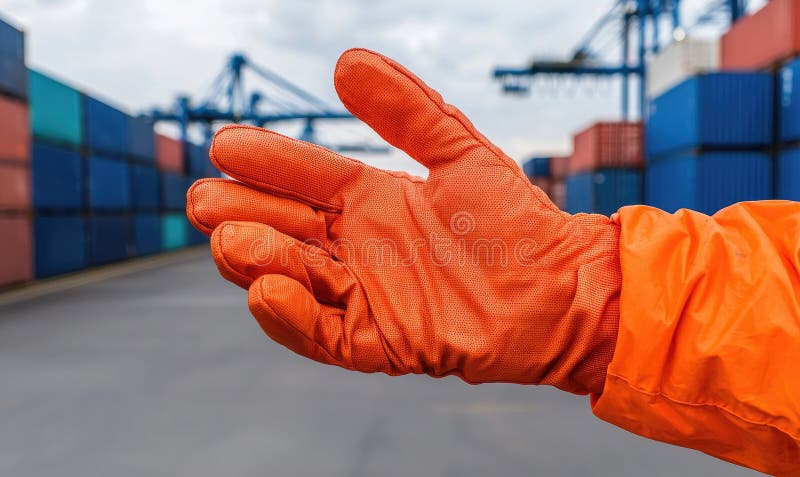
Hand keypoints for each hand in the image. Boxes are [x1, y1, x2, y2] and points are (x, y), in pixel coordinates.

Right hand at [187, 48, 620, 394]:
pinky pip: (325, 333)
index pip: (307, 178)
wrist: (560, 286)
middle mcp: (359, 248)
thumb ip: (405, 109)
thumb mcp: (459, 151)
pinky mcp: (381, 342)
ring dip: (258, 261)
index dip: (268, 161)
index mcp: (372, 202)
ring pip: (296, 279)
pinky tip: (265, 290)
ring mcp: (367, 296)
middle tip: (202, 199)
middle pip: (286, 229)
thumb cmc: (515, 219)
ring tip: (228, 239)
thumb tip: (346, 59)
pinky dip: (291, 316)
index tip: (224, 144)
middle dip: (243, 214)